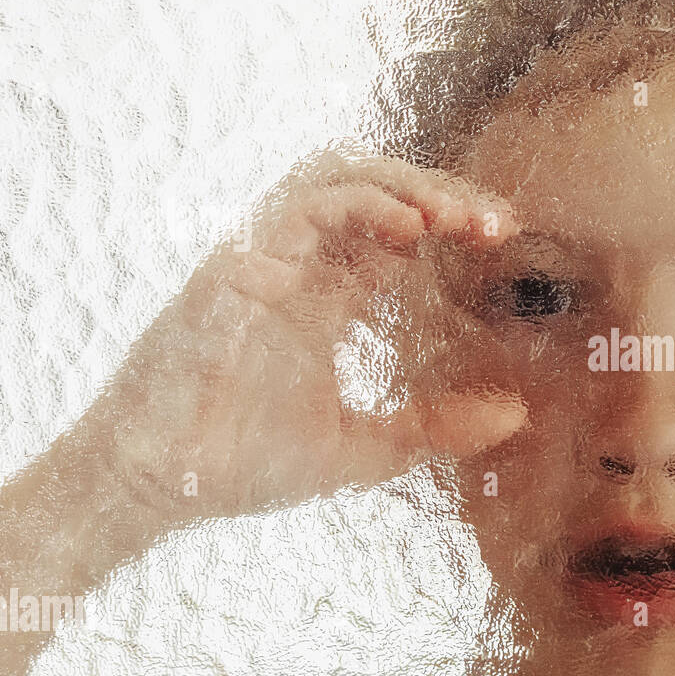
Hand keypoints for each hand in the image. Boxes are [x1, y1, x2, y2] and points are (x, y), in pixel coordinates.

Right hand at [95, 150, 527, 522]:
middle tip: (487, 220)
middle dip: (430, 189)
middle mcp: (296, 271)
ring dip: (384, 192)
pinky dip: (328, 223)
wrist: (158, 489)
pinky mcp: (218, 287)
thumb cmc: (243, 461)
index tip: (501, 233)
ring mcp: (256, 270)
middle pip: (366, 188)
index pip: (395, 228)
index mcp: (327, 297)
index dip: (449, 217)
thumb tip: (516, 414)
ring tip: (435, 218)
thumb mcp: (364, 448)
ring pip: (320, 187)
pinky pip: (269, 233)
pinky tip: (391, 239)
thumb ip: (435, 427)